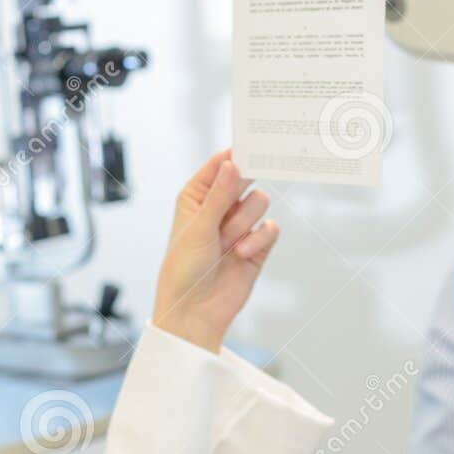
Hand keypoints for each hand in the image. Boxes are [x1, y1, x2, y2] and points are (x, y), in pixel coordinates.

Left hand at [151, 149, 276, 354]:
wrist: (195, 312)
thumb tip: (232, 164)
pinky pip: (270, 228)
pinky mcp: (257, 245)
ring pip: (259, 202)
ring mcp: (239, 226)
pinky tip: (241, 254)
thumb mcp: (198, 228)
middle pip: (245, 179)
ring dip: (243, 222)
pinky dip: (257, 239)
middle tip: (247, 177)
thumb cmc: (184, 270)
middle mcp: (219, 208)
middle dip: (243, 188)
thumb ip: (219, 195)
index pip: (219, 165)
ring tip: (226, 243)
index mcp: (197, 197)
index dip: (235, 153)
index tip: (251, 141)